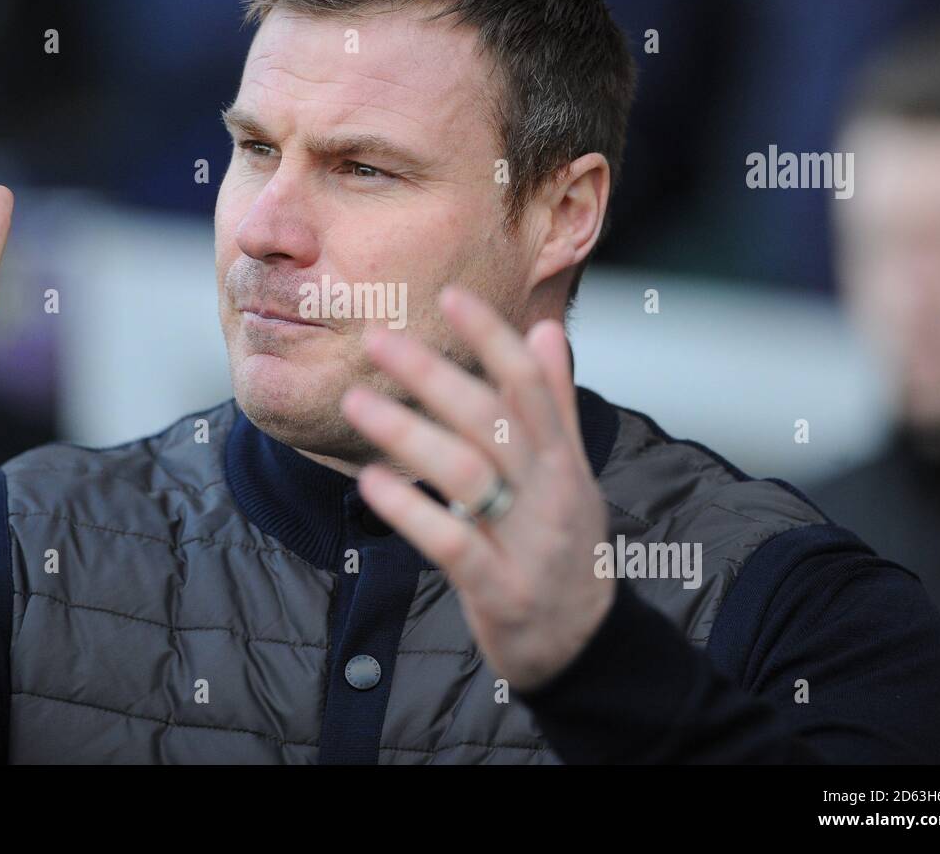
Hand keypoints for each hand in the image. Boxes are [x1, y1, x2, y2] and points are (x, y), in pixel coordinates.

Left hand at [340, 285, 613, 692]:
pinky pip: (453, 542)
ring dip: (409, 433)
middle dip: (435, 374)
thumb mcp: (571, 472)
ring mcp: (526, 542)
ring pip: (468, 474)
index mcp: (562, 459)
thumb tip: (546, 329)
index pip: (530, 384)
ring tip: (356, 402)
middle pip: (492, 421)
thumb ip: (556, 402)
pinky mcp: (499, 589)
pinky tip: (372, 482)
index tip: (451, 294)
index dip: (492, 337)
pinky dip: (411, 510)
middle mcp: (549, 493)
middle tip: (379, 338)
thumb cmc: (564, 547)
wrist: (582, 644)